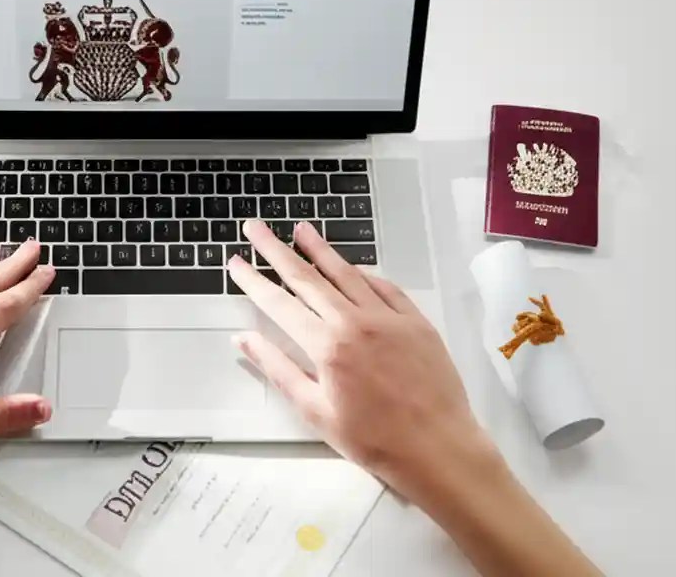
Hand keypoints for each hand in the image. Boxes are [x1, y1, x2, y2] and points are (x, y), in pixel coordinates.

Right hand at [228, 220, 493, 497]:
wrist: (439, 448)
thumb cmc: (374, 440)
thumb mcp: (315, 412)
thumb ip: (278, 369)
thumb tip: (244, 340)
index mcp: (327, 346)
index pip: (279, 303)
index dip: (254, 281)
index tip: (236, 263)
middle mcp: (356, 322)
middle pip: (308, 277)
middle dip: (277, 250)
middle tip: (256, 228)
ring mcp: (388, 317)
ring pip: (347, 273)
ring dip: (320, 249)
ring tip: (300, 230)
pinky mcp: (415, 321)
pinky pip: (384, 287)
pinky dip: (363, 273)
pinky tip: (352, 267)